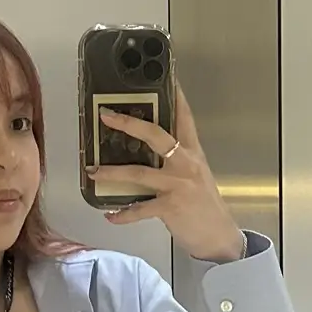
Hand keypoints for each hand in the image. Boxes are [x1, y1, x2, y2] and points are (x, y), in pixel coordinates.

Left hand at [90, 82, 246, 262]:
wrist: (220, 235)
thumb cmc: (205, 205)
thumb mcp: (196, 175)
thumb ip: (177, 160)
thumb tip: (148, 149)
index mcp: (193, 152)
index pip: (184, 117)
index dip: (175, 95)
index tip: (165, 76)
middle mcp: (186, 163)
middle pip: (155, 135)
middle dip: (128, 124)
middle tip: (106, 116)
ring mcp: (178, 184)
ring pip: (138, 172)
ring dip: (111, 173)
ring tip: (92, 171)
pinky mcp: (170, 206)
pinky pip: (139, 208)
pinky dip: (123, 213)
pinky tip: (110, 215)